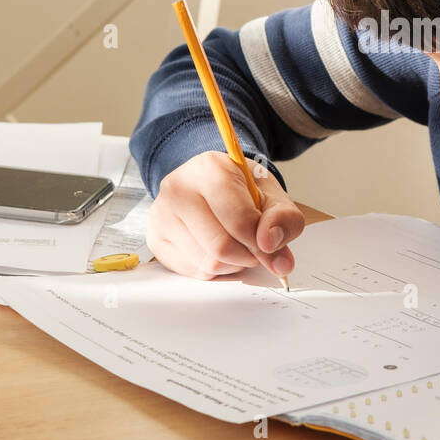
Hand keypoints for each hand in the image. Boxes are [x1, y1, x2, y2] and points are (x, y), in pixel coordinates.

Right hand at [146, 151, 304, 280]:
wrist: (213, 185)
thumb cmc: (243, 192)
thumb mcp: (274, 197)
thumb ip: (284, 221)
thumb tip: (276, 255)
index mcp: (211, 168)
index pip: (239, 220)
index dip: (263, 244)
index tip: (273, 248)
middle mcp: (178, 187)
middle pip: (220, 247)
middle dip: (247, 256)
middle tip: (256, 249)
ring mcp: (161, 213)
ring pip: (207, 262)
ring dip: (232, 264)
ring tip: (236, 244)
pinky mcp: (155, 238)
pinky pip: (192, 271)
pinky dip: (213, 269)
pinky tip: (217, 249)